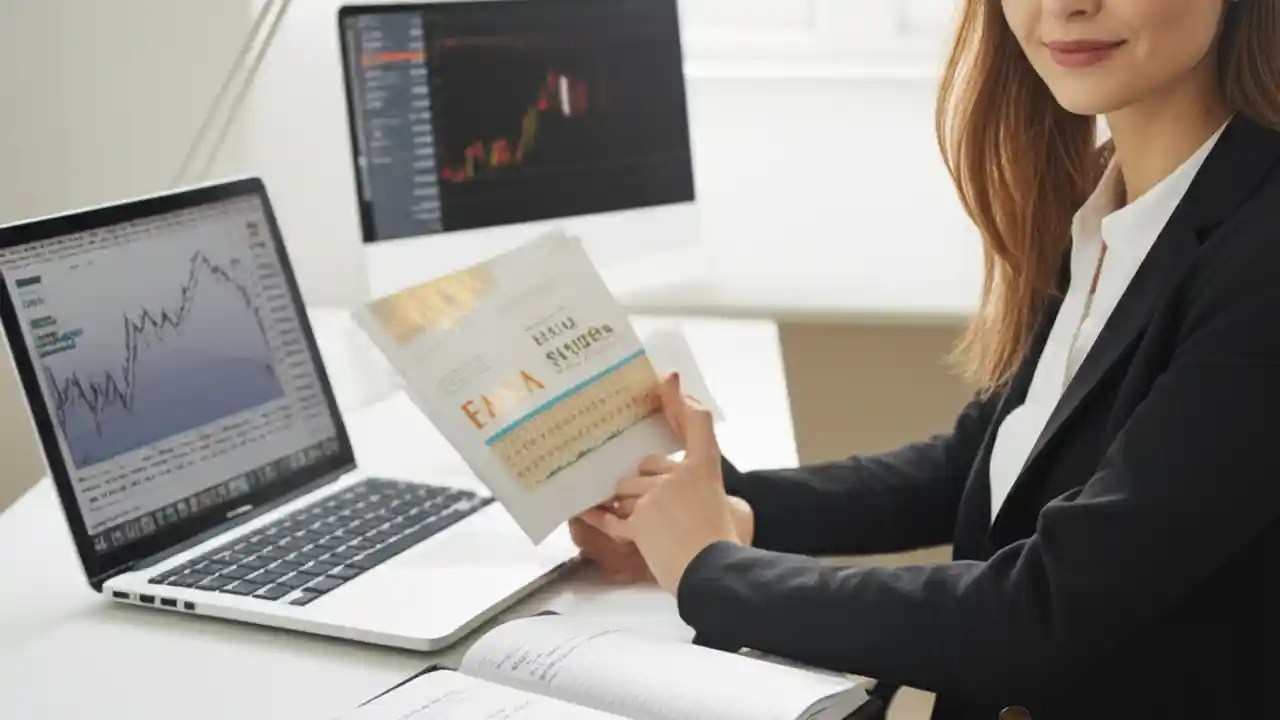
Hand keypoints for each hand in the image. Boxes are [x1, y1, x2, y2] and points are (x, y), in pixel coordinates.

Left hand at [580, 373, 741, 593]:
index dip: (679, 399)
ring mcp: (658, 496)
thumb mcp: (719, 505)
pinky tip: (596, 520)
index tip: (668, 378)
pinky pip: (614, 518)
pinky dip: (605, 522)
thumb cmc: (720, 543)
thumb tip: (666, 484)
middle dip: (642, 483)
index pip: (696, 422)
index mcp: (706, 468)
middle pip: (645, 465)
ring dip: (628, 508)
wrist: (714, 572)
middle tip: (658, 510)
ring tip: (647, 530)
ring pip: (626, 492)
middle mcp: (680, 475)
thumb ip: (693, 487)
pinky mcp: (641, 520)